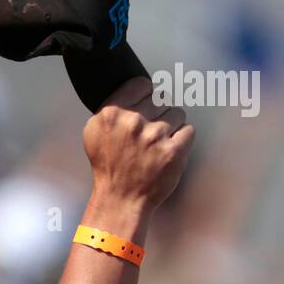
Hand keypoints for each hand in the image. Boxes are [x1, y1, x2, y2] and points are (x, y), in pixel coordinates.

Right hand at [82, 78, 193, 211]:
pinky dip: (183, 138)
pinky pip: (189, 130)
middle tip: (151, 131)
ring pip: (177, 112)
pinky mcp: (173, 151)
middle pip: (162, 98)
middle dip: (159, 113)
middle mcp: (133, 122)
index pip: (143, 85)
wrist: (121, 198)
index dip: (146, 95)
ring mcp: (155, 136)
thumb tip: (133, 91)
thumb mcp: (95, 131)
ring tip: (160, 141)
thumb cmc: (109, 166)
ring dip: (172, 125)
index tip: (146, 107)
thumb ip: (111, 108)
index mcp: (112, 113)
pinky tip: (171, 148)